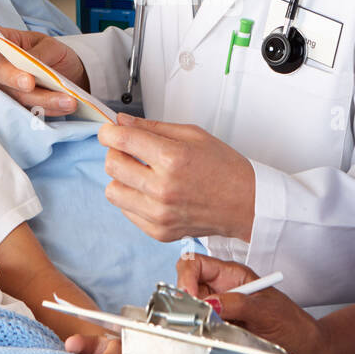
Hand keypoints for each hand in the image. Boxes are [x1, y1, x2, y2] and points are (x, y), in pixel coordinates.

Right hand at [0, 27, 88, 114]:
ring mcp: (10, 88)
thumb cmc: (55, 55)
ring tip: (68, 99)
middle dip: (14, 78)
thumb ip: (41, 52)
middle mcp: (3, 66)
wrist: (69, 75)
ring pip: (20, 96)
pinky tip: (67, 105)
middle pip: (1, 73)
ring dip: (44, 99)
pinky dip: (52, 108)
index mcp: (9, 42)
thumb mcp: (53, 46)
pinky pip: (33, 110)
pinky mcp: (21, 106)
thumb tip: (32, 62)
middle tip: (29, 82)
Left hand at [98, 113, 255, 240]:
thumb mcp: (193, 135)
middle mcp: (162, 188)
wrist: (246, 204)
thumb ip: (154, 128)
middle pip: (111, 164)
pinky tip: (151, 192)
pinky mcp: (158, 231)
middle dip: (116, 152)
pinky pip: (126, 211)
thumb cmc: (224, 168)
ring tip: (141, 174)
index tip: (109, 131)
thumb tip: (122, 122)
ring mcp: (159, 213)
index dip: (108, 131)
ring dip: (121, 179)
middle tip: (130, 151)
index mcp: (172, 158)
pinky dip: (133, 199)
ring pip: (112, 191)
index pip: (121, 140)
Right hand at [176, 255, 326, 353]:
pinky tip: (207, 337)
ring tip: (205, 329)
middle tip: (193, 317)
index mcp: (232, 274)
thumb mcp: (266, 311)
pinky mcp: (217, 327)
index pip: (196, 263)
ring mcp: (218, 308)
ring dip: (190, 317)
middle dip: (184, 299)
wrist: (304, 347)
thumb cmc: (290, 324)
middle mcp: (221, 289)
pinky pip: (197, 325)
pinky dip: (196, 330)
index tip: (189, 296)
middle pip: (186, 284)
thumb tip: (209, 303)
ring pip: (189, 306)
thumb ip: (238, 303)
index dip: (186, 276)